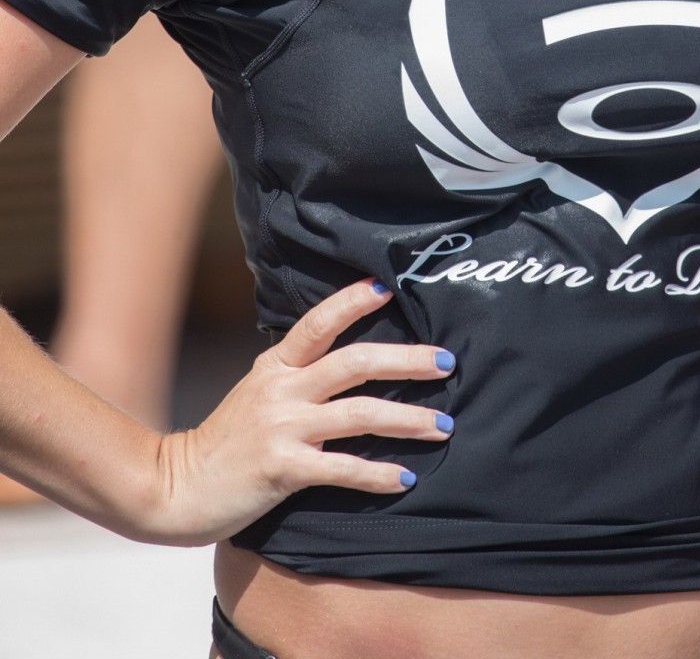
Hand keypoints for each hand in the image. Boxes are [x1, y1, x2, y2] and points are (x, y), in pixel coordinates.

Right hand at [148, 279, 453, 544]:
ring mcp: (282, 428)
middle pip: (355, 362)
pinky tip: (404, 478)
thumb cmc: (226, 442)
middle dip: (407, 360)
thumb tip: (347, 359)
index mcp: (276, 365)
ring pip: (359, 413)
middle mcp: (282, 390)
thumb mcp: (258, 392)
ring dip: (408, 419)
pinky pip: (342, 468)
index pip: (319, 322)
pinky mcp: (283, 469)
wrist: (177, 487)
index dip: (353, 301)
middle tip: (447, 361)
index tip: (389, 287)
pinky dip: (377, 473)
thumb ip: (297, 374)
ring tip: (443, 425)